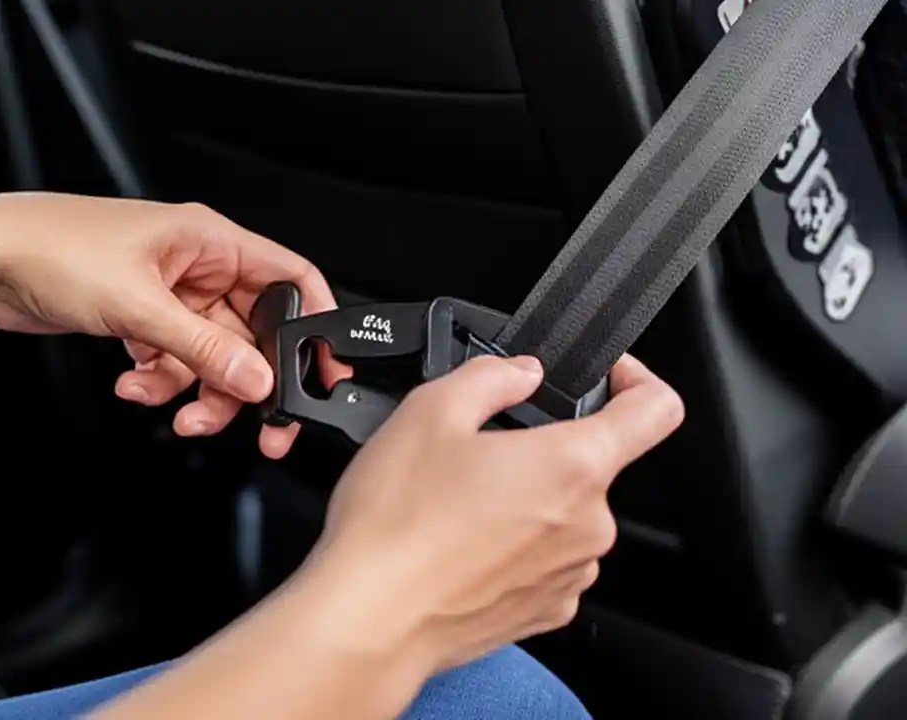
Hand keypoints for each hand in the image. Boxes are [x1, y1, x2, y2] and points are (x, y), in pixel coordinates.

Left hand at [0, 193, 344, 456]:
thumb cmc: (54, 249)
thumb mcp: (140, 306)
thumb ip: (205, 348)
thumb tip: (257, 380)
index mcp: (210, 241)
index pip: (290, 280)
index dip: (314, 327)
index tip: (321, 374)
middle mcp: (196, 265)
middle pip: (251, 333)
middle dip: (247, 381)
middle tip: (259, 426)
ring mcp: (168, 293)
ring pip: (211, 356)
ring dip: (196, 389)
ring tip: (171, 406)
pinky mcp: (140, 318)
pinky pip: (173, 360)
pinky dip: (159, 382)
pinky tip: (132, 383)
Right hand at [306, 354, 683, 673]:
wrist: (369, 618)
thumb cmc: (395, 524)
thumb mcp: (429, 411)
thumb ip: (491, 376)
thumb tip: (522, 372)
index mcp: (572, 466)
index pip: (656, 410)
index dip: (637, 378)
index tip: (606, 377)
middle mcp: (588, 525)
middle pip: (592, 465)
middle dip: (543, 449)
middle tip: (477, 450)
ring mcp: (570, 575)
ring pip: (565, 514)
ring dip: (526, 500)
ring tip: (457, 505)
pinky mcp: (545, 612)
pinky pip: (546, 561)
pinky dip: (514, 546)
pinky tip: (459, 545)